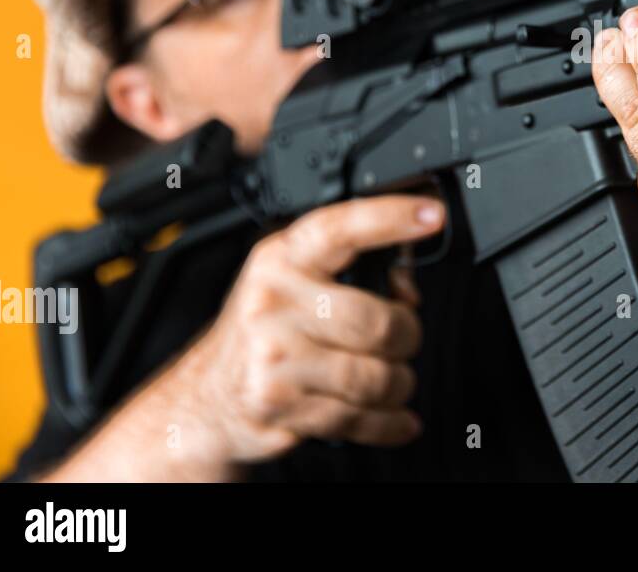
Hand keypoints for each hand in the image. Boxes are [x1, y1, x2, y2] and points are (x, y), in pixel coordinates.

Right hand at [167, 194, 442, 464]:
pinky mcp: (280, 403)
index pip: (340, 227)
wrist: (206, 397)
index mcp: (280, 260)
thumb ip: (351, 269)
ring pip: (374, 375)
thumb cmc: (263, 333)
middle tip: (402, 338)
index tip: (431, 215)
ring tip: (390, 380)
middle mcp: (273, 303)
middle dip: (407, 334)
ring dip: (398, 383)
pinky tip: (393, 416)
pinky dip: (387, 422)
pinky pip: (358, 417)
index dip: (390, 217)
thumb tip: (406, 283)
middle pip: (376, 320)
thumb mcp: (294, 282)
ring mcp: (273, 356)